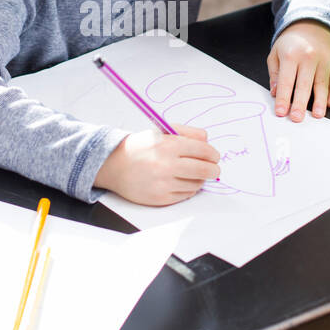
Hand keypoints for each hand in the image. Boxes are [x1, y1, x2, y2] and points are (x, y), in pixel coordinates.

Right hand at [94, 125, 220, 205]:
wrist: (114, 165)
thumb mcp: (162, 131)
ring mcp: (163, 183)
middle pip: (205, 170)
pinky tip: (180, 182)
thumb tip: (208, 142)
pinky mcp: (160, 198)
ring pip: (197, 184)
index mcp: (168, 145)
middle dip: (214, 170)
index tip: (214, 157)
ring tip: (192, 174)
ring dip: (200, 180)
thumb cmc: (141, 147)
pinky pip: (186, 195)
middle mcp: (166, 165)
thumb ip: (188, 132)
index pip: (204, 151)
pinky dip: (188, 189)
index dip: (214, 155)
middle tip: (213, 169)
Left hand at [266, 20, 329, 120]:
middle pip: (304, 84)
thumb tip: (274, 93)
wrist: (314, 23)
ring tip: (317, 115)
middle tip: (297, 118)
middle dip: (300, 103)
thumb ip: (274, 73)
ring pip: (321, 84)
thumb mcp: (276, 53)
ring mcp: (324, 60)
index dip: (283, 98)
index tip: (280, 112)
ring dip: (319, 101)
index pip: (286, 81)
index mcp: (291, 55)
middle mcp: (308, 57)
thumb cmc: (292, 42)